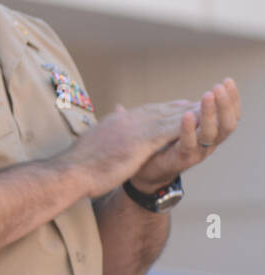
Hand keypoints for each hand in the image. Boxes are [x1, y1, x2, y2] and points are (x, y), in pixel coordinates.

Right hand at [69, 100, 192, 196]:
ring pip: (166, 118)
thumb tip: (102, 134)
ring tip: (204, 110)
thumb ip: (103, 136)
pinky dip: (184, 126)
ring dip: (186, 113)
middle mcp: (126, 120)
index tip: (174, 105)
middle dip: (177, 107)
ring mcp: (133, 130)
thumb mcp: (91, 145)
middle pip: (158, 110)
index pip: (142, 111)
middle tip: (195, 103)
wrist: (71, 172)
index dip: (161, 108)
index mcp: (114, 122)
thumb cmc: (76, 165)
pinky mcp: (140, 143)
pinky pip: (168, 132)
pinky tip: (197, 125)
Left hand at [131, 79, 238, 191]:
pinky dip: (188, 129)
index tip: (228, 81)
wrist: (145, 172)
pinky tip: (187, 115)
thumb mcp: (173, 124)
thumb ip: (178, 110)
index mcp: (209, 133)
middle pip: (227, 124)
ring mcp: (197, 152)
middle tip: (219, 87)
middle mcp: (208, 143)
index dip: (232, 99)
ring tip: (207, 95)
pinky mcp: (182, 159)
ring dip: (209, 113)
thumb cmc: (161, 146)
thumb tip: (191, 92)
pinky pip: (189, 144)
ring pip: (211, 133)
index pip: (229, 115)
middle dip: (225, 104)